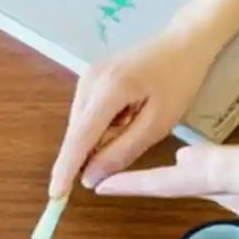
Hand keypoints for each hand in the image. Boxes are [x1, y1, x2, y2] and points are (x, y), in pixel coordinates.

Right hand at [48, 29, 214, 196]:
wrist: (183, 42)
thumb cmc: (178, 81)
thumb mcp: (157, 123)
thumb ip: (122, 152)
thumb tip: (90, 178)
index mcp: (109, 90)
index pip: (80, 138)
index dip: (66, 168)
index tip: (56, 195)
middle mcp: (89, 81)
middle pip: (78, 133)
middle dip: (91, 152)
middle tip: (126, 145)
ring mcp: (87, 77)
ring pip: (82, 126)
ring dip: (101, 137)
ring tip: (136, 121)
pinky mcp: (90, 79)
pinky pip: (89, 115)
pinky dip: (104, 126)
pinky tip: (129, 115)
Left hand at [93, 121, 238, 228]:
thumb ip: (224, 165)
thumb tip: (180, 166)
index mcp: (235, 191)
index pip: (172, 188)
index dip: (134, 184)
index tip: (97, 186)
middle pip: (187, 189)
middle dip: (151, 183)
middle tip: (115, 175)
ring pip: (212, 187)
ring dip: (182, 180)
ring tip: (155, 168)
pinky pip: (236, 185)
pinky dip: (216, 175)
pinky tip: (211, 165)